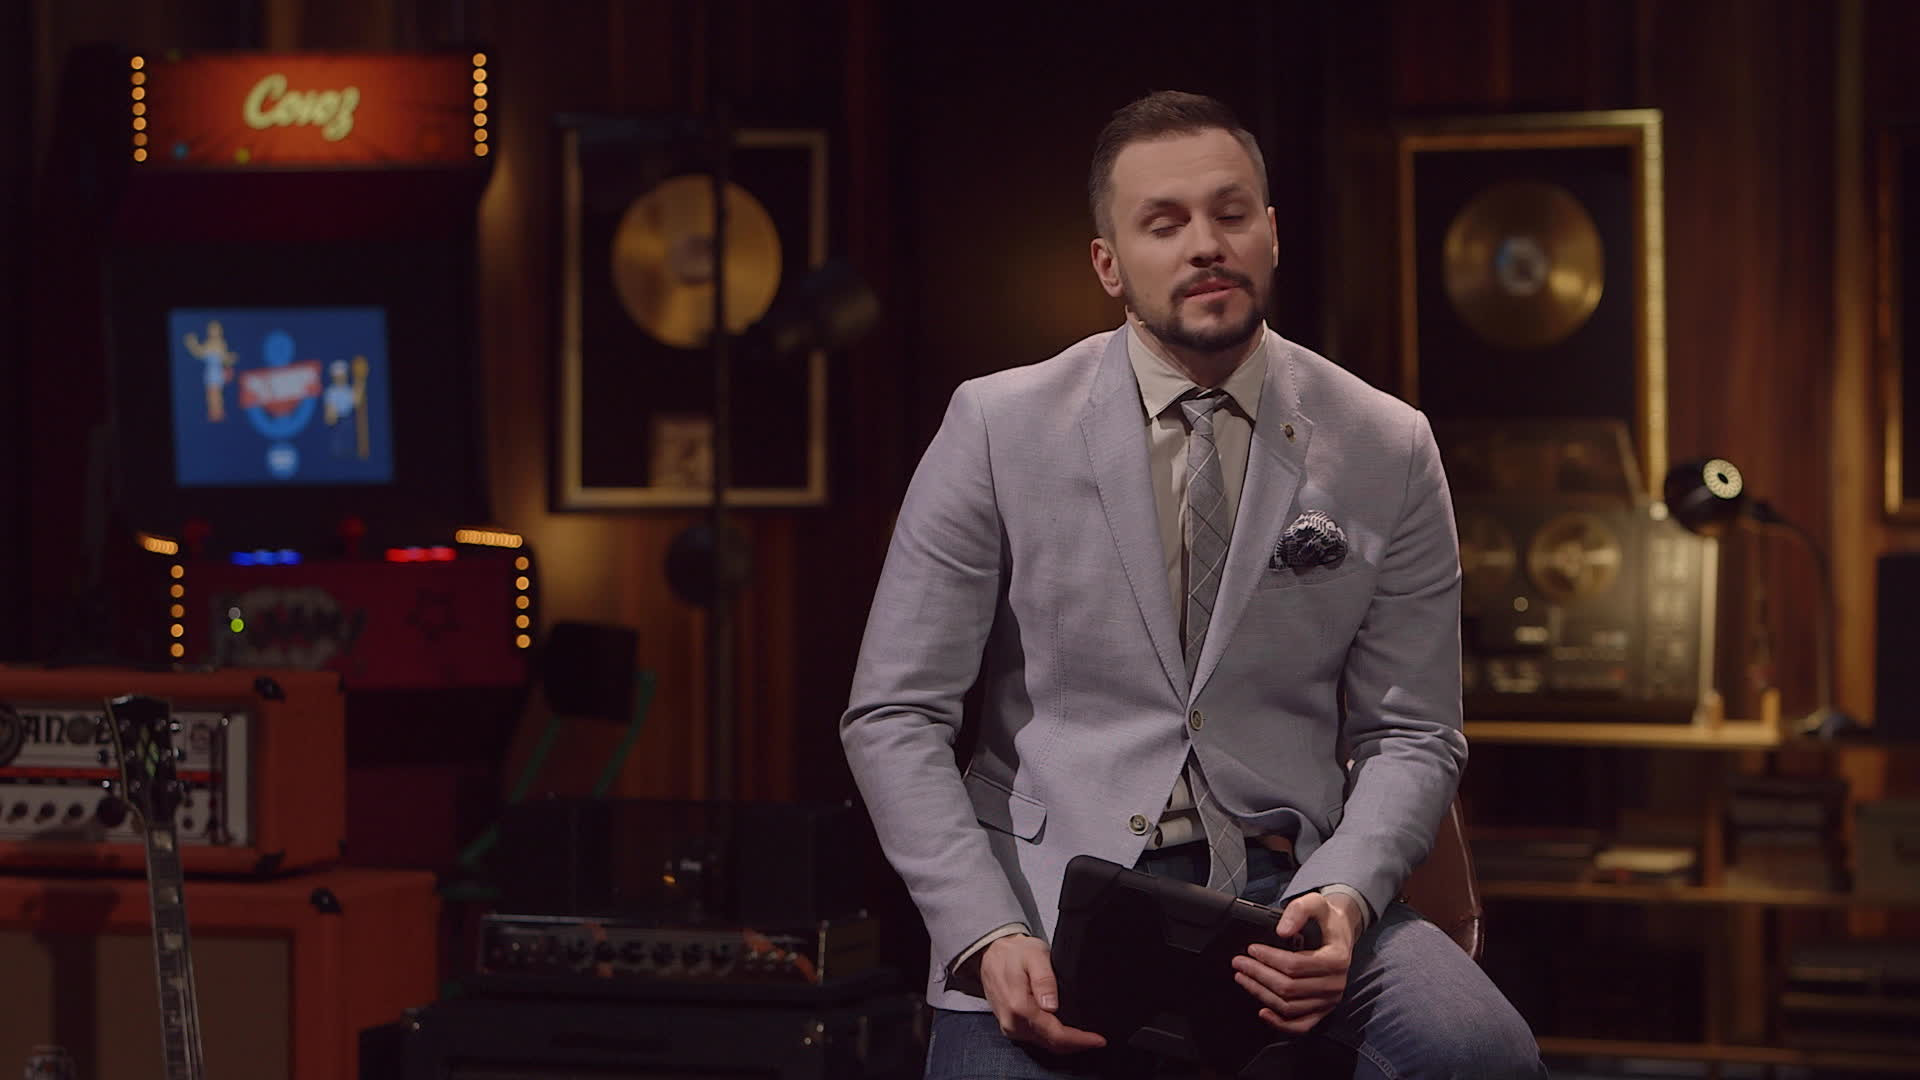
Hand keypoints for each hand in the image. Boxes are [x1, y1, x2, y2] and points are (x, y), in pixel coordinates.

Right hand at [979, 934, 1106, 1052]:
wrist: (991, 953)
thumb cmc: (1014, 953)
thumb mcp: (1035, 956)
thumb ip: (1044, 980)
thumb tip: (1051, 1006)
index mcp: (1019, 1007)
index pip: (1055, 1035)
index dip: (1079, 1040)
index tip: (1098, 1040)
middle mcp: (1012, 1023)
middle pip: (1051, 1044)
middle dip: (1076, 1044)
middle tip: (1097, 1040)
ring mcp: (1010, 1027)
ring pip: (1044, 1044)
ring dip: (1065, 1043)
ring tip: (1085, 1037)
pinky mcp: (1010, 1026)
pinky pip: (1036, 1039)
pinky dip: (1053, 1039)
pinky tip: (1065, 1032)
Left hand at [1230, 891, 1361, 1035]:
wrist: (1340, 933)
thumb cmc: (1327, 920)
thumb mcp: (1316, 903)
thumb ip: (1299, 910)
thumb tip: (1282, 931)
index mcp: (1336, 959)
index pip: (1295, 965)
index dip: (1269, 958)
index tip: (1251, 949)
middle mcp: (1335, 984)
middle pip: (1289, 987)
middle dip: (1258, 975)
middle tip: (1239, 963)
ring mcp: (1329, 1000)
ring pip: (1290, 1006)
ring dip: (1262, 994)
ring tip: (1243, 978)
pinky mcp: (1322, 1010)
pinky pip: (1301, 1025)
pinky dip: (1280, 1023)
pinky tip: (1262, 1011)